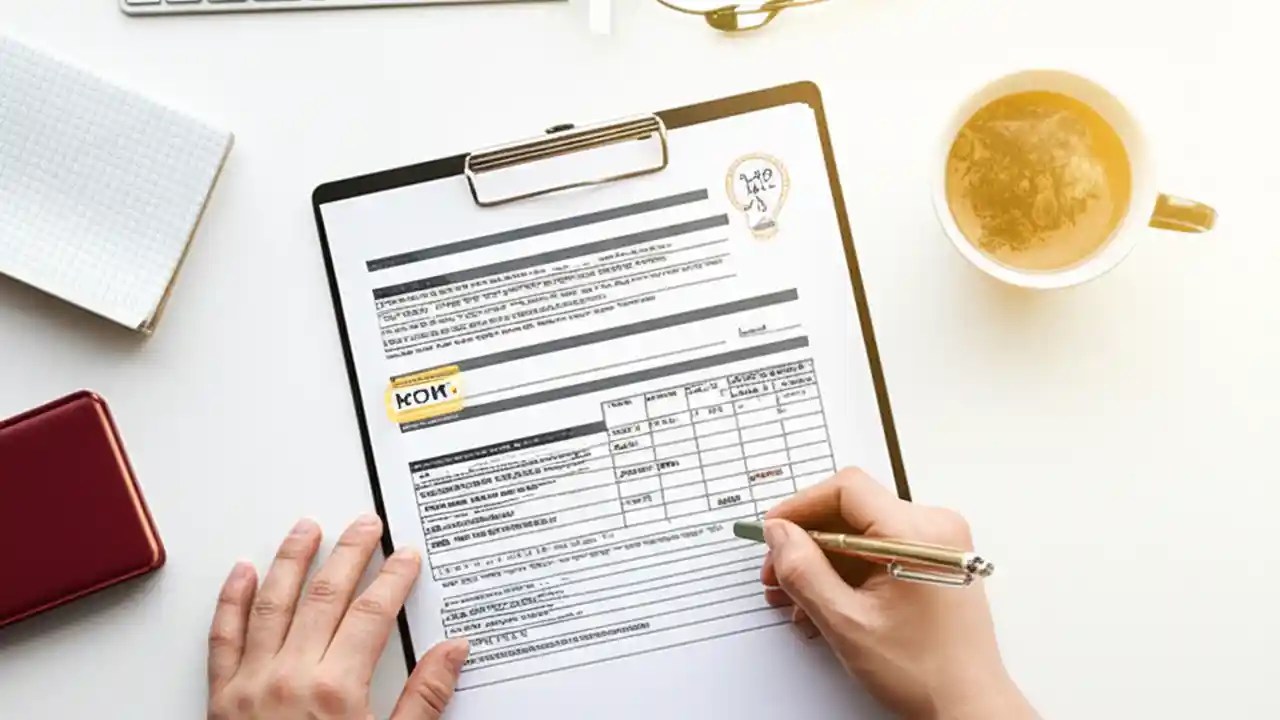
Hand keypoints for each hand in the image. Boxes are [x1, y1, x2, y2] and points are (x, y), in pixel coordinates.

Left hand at [206, 515, 468, 719]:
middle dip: (349, 552)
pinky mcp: (219, 700)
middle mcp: (289, 677)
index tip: (405, 557)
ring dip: (291, 559)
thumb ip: (424, 699)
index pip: (371, 613)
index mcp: (336, 691)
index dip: (392, 578)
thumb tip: (453, 652)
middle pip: (324, 595)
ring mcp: (249, 685)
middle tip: (365, 525)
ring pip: (271, 602)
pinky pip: (222, 637)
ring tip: (306, 528)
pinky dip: (231, 599)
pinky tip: (242, 572)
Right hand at [761, 469, 1035, 719]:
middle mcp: (934, 527)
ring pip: (861, 533)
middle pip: (851, 511)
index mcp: (917, 534)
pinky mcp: (933, 561)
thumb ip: (804, 572)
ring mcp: (937, 544)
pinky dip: (847, 572)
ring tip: (794, 597)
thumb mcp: (847, 622)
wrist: (969, 707)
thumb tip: (778, 533)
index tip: (773, 530)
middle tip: (775, 573)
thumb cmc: (923, 672)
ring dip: (822, 562)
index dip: (800, 506)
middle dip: (806, 542)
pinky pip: (879, 550)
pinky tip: (823, 603)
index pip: (846, 490)